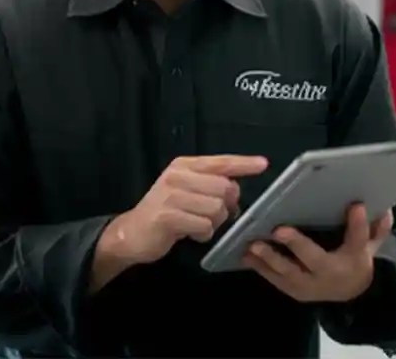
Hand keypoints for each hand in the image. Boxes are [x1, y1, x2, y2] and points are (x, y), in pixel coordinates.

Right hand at [90, 154, 267, 290]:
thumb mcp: (186, 191)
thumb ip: (210, 186)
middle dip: (225, 207)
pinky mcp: (168, 216)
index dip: (243, 163)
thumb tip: (236, 192)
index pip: (220, 161)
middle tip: (211, 216)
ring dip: (213, 223)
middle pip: (224, 188)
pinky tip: (191, 234)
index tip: (263, 164)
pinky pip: (204, 226)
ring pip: (216, 208)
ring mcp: (171, 195)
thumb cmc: (164, 212)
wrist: (131, 233)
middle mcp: (177, 175)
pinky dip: (203, 234)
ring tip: (198, 225)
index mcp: (183, 165)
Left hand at [243, 204, 393, 303]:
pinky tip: (245, 254)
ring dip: (269, 258)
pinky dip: (259, 267)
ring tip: (254, 244)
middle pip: (314, 259)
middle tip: (279, 230)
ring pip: (288, 273)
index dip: (358, 223)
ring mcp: (310, 286)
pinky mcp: (293, 291)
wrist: (348, 293)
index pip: (359, 239)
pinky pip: (275, 279)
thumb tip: (384, 207)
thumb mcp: (370, 244)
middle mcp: (330, 274)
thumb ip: (376, 227)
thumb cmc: (355, 259)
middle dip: (297, 245)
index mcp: (354, 258)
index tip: (355, 205)